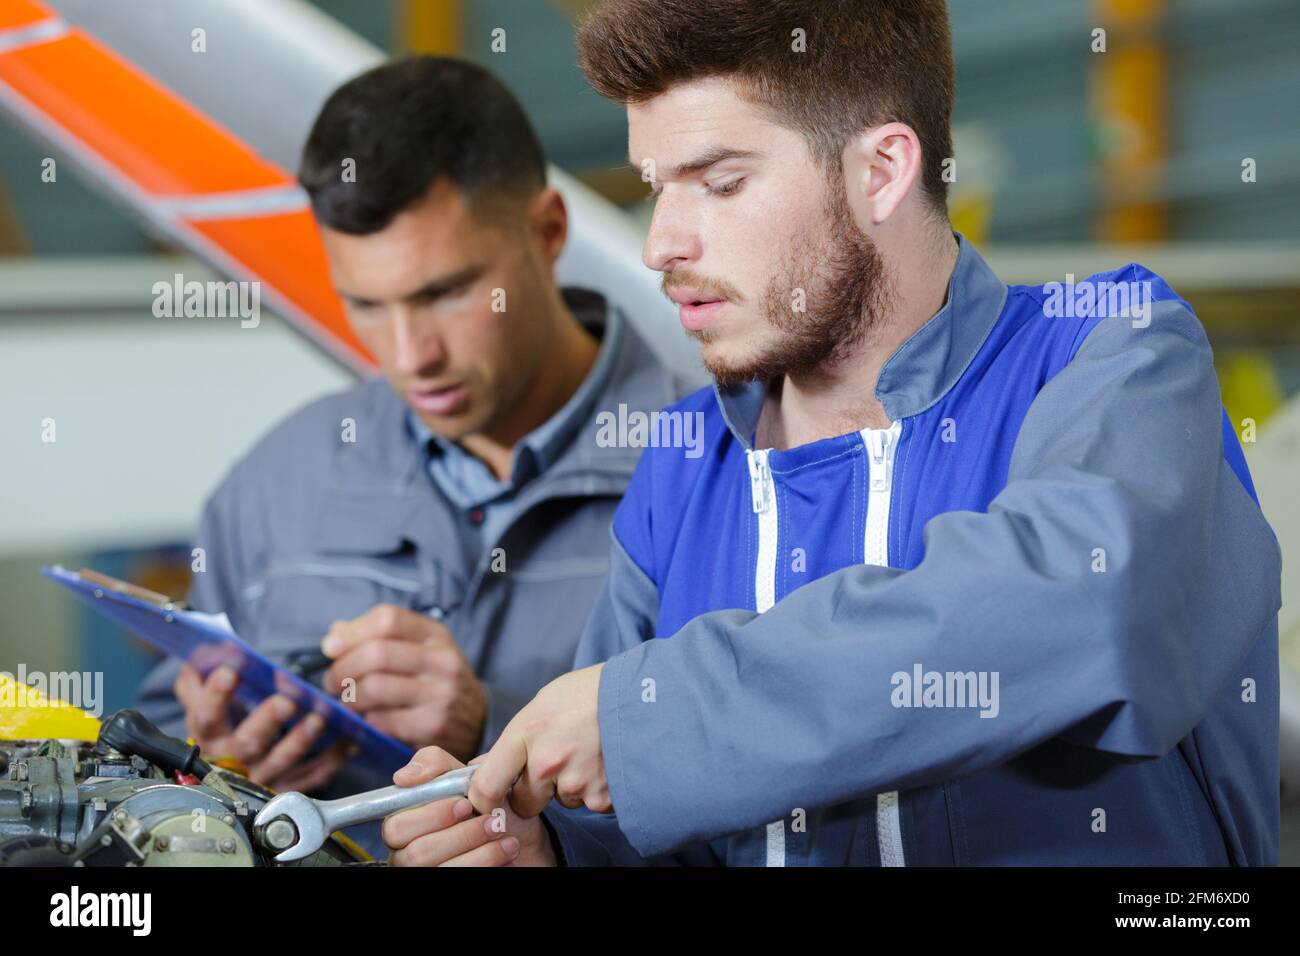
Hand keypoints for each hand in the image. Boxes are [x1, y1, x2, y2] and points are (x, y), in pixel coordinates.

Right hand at [174, 664, 352, 791]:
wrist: (228, 766)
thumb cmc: (222, 723)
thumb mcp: (202, 701)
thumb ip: (197, 677)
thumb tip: (203, 650)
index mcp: (208, 735)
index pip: (207, 716)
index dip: (216, 695)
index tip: (230, 671)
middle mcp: (231, 759)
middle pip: (247, 743)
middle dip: (267, 720)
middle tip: (286, 701)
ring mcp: (260, 776)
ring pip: (281, 761)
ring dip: (301, 739)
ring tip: (319, 718)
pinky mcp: (286, 787)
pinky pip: (311, 776)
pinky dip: (331, 759)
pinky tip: (347, 741)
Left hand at [320, 604, 486, 760]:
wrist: (476, 720)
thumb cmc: (435, 681)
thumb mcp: (418, 649)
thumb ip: (376, 637)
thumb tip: (334, 637)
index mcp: (436, 636)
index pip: (389, 619)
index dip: (352, 632)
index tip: (332, 648)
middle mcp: (442, 661)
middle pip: (377, 654)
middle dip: (343, 668)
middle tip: (333, 681)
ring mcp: (440, 695)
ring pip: (374, 688)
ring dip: (349, 698)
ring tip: (347, 701)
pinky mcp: (432, 726)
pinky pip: (381, 721)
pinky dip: (365, 721)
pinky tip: (368, 719)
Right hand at [383, 746, 555, 865]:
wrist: (517, 834)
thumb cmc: (486, 803)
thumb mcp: (465, 775)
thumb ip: (435, 765)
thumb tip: (403, 776)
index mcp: (404, 824)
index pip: (396, 827)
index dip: (430, 816)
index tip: (464, 804)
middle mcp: (407, 854)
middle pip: (416, 854)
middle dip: (459, 835)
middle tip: (491, 821)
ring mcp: (427, 872)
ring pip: (440, 869)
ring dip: (479, 850)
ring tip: (503, 832)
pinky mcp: (446, 883)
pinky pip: (459, 879)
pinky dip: (487, 861)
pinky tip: (506, 848)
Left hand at [468, 664, 607, 819]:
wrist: (642, 692)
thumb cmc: (588, 693)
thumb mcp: (542, 704)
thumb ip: (513, 740)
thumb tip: (481, 766)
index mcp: (526, 734)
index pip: (486, 786)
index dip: (483, 799)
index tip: (490, 798)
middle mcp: (547, 762)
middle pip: (525, 802)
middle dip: (535, 792)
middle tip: (557, 764)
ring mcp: (577, 782)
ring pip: (562, 801)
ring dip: (572, 786)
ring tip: (589, 752)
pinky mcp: (603, 797)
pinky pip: (591, 803)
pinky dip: (598, 789)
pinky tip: (606, 762)